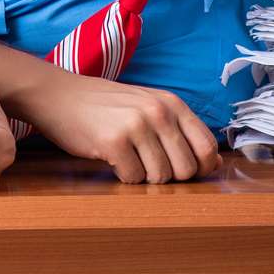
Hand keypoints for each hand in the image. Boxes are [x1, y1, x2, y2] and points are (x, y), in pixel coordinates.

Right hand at [25, 73, 219, 184]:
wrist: (58, 95)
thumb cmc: (105, 105)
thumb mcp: (148, 107)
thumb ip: (181, 131)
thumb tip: (215, 162)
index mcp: (172, 103)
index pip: (207, 148)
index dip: (200, 168)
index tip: (181, 169)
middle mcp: (158, 112)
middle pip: (186, 169)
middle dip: (169, 176)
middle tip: (146, 164)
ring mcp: (136, 125)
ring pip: (160, 177)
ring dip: (144, 176)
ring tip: (127, 158)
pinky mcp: (114, 141)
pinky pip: (133, 179)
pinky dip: (123, 176)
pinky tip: (112, 159)